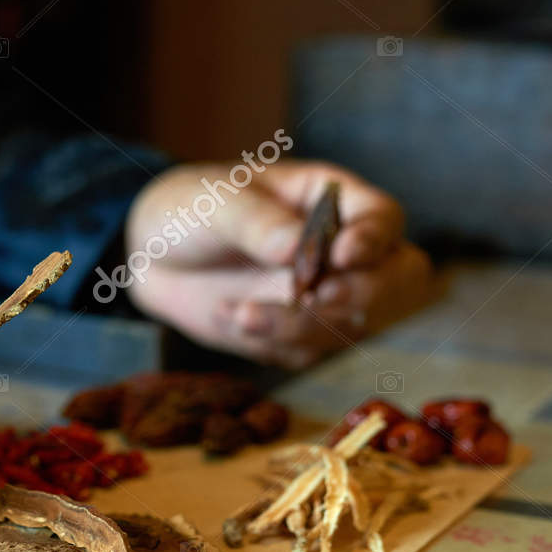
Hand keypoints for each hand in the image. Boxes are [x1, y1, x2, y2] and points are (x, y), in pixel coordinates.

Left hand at [123, 160, 431, 368]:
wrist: (153, 257)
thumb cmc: (191, 208)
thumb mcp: (216, 202)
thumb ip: (257, 222)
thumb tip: (294, 248)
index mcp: (332, 200)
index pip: (383, 218)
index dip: (373, 239)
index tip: (342, 255)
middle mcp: (341, 249)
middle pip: (398, 277)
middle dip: (363, 293)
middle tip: (315, 298)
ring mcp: (325, 295)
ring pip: (351, 324)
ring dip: (298, 326)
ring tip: (240, 313)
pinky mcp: (300, 333)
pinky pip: (307, 352)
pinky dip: (270, 342)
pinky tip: (230, 317)